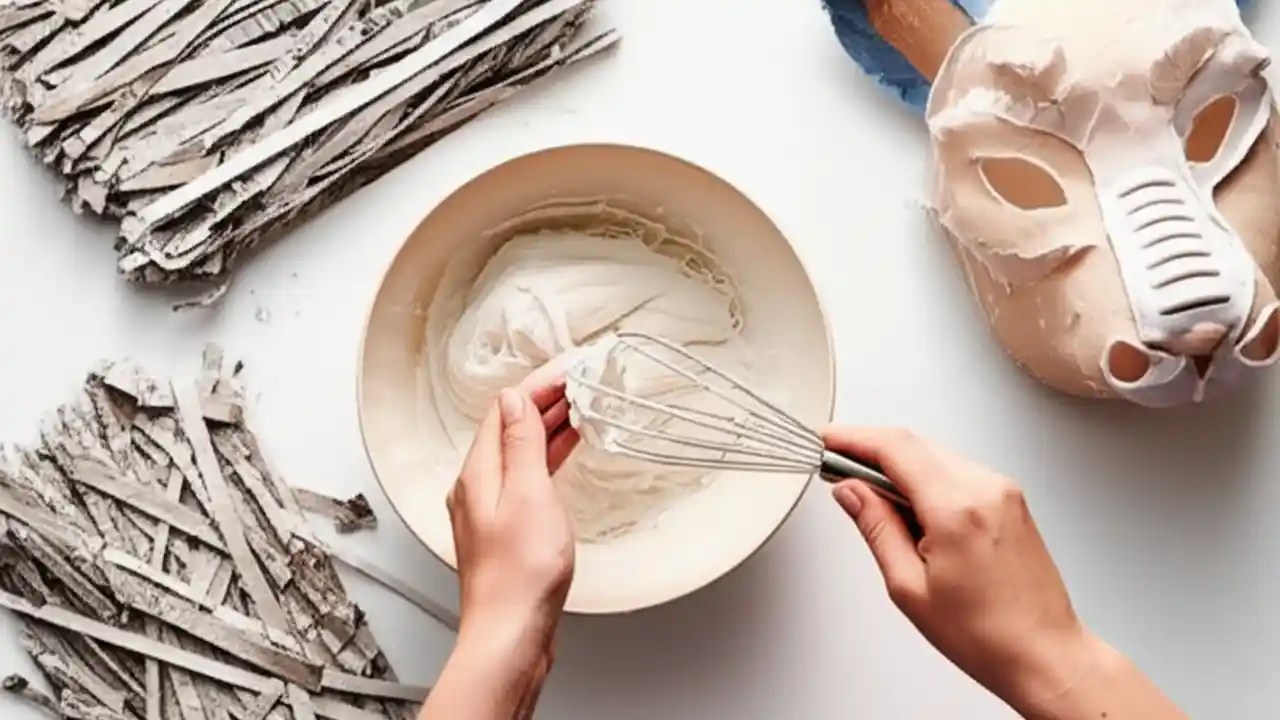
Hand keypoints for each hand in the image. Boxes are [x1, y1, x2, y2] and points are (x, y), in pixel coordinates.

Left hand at [423, 365, 578, 719]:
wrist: (509, 636)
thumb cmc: (520, 576)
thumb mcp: (529, 495)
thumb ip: (522, 445)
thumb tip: (514, 401)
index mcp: (478, 474)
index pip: (504, 409)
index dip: (537, 385)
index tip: (569, 371)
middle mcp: (476, 488)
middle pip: (508, 429)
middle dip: (543, 402)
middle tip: (580, 385)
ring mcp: (488, 511)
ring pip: (517, 454)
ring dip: (546, 429)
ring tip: (579, 411)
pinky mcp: (504, 532)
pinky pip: (524, 478)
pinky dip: (545, 459)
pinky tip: (561, 459)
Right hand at [825, 427, 1185, 718]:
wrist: (1045, 654)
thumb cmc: (987, 635)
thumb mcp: (909, 586)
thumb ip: (876, 528)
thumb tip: (851, 493)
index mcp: (957, 509)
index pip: (896, 447)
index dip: (854, 439)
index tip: (828, 441)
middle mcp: (985, 488)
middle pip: (915, 444)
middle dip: (872, 452)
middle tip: (840, 472)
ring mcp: (1003, 491)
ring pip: (936, 456)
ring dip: (900, 467)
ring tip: (876, 503)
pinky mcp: (1011, 500)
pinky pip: (957, 472)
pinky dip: (927, 479)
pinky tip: (912, 510)